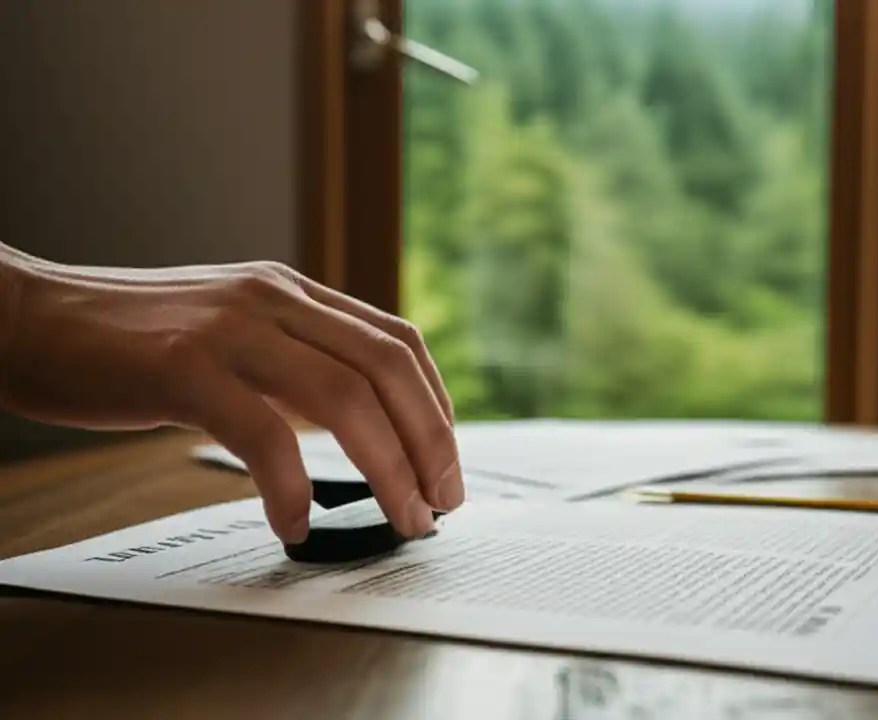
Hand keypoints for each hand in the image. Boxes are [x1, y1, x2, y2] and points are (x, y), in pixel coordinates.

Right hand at [0, 243, 460, 543]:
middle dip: (431, 442)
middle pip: (388, 368)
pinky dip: (292, 486)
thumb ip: (288, 358)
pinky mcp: (182, 367)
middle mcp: (273, 299)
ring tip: (403, 519)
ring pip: (344, 398)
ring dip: (389, 468)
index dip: (437, 403)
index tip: (446, 459)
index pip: (397, 340)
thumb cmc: (126, 341)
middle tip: (443, 502)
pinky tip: (295, 524)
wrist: (24, 318)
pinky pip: (263, 433)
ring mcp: (229, 329)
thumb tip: (353, 420)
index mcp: (291, 292)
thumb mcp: (229, 331)